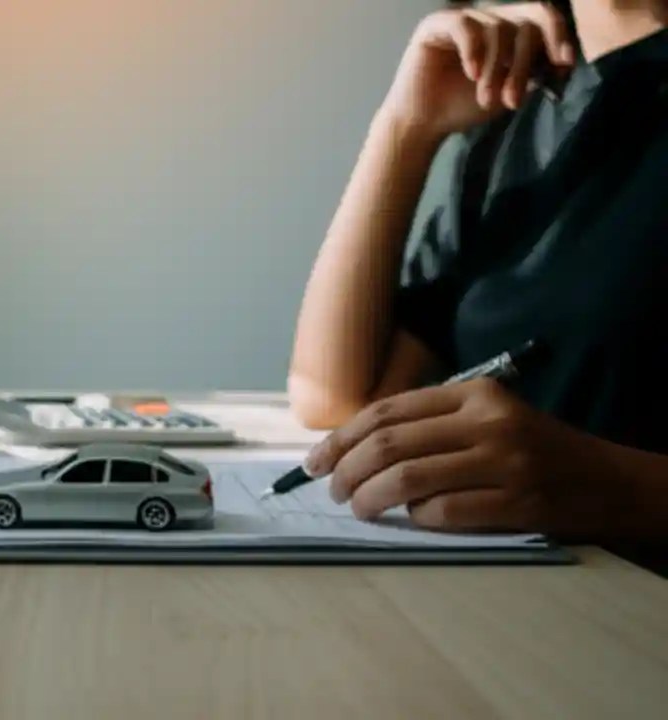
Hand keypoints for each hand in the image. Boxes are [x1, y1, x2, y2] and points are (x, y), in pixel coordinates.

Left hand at [302, 379, 622, 535]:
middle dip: (346, 470)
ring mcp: (504, 461)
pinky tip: (411, 519)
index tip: (314, 461)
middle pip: (389, 444)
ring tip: (357, 508)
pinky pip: (443, 512)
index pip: (387, 412)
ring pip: (408, 479)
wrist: (605, 480)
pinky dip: (417, 518)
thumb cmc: (530, 449)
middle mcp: (487, 421)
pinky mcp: (516, 502)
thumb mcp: (484, 418)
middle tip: (332, 490)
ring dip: (369, 497)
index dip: (341, 438)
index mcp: (472, 393)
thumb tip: (350, 447)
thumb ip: (429, 425)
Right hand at [381, 2, 574, 138]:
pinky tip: (471, 74)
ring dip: (496, 69)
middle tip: (513, 101)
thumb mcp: (510, 89)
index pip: (541, 17)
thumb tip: (561, 60)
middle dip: (524, 63)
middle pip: (524, 23)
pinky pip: (465, 26)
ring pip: (498, 29)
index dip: (558, 34)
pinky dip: (474, 51)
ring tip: (487, 99)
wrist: (424, 124)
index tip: (564, 63)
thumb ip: (535, 71)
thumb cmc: (463, 107)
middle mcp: (488, 18)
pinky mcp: (437, 24)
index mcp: (509, 30)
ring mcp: (463, 18)